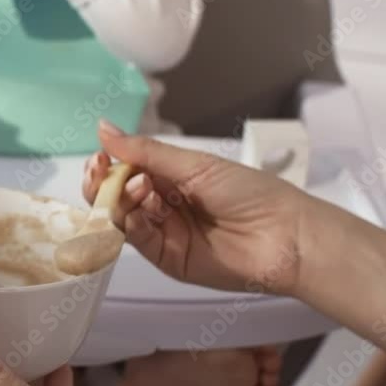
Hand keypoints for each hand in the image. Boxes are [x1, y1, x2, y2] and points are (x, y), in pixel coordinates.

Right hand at [81, 120, 317, 295]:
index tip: (100, 156)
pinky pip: (136, 240)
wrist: (285, 236)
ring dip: (120, 199)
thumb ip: (145, 151)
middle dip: (103, 182)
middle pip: (115, 195)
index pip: (125, 169)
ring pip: (120, 217)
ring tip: (139, 186)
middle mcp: (162, 204)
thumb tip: (104, 128)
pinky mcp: (166, 258)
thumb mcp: (195, 164)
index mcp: (170, 177)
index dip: (108, 163)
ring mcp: (163, 232)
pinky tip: (142, 207)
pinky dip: (131, 222)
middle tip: (100, 170)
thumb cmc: (251, 193)